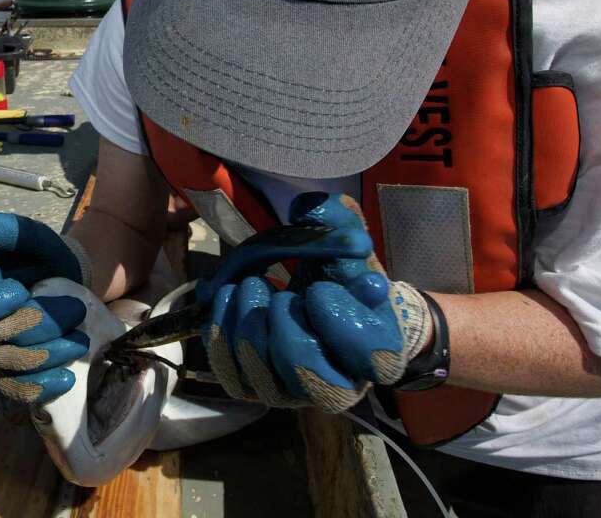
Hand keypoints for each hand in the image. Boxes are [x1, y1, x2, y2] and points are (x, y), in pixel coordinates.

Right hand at [0, 213, 92, 404]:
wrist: (72, 286)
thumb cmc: (48, 260)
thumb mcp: (37, 240)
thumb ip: (17, 231)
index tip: (22, 291)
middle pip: (2, 336)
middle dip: (42, 324)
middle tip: (77, 310)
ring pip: (14, 364)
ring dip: (51, 354)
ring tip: (81, 340)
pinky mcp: (16, 374)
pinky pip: (19, 389)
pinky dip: (42, 387)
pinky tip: (67, 378)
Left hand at [203, 193, 432, 412]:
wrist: (324, 307)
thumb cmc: (344, 278)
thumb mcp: (348, 245)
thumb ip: (337, 224)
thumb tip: (308, 208)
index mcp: (379, 353)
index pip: (370, 355)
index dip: (339, 321)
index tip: (318, 289)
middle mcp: (339, 386)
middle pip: (307, 372)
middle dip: (283, 326)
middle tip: (275, 291)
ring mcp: (293, 392)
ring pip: (263, 376)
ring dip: (247, 323)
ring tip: (249, 286)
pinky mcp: (256, 388)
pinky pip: (231, 374)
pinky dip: (222, 332)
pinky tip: (226, 298)